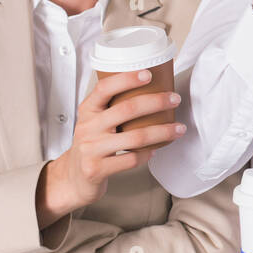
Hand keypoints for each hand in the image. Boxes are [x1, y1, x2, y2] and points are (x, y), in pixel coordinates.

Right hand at [39, 69, 184, 221]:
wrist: (73, 178)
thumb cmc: (91, 145)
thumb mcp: (93, 122)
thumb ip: (111, 108)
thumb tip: (149, 90)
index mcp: (87, 111)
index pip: (104, 88)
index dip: (126, 79)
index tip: (148, 74)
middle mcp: (87, 127)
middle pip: (126, 109)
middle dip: (156, 102)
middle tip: (175, 99)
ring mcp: (91, 149)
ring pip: (135, 137)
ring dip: (162, 131)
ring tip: (178, 128)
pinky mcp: (97, 169)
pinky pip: (130, 159)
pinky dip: (146, 154)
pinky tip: (154, 150)